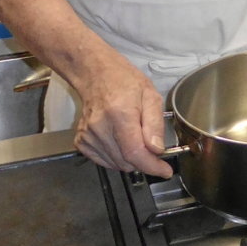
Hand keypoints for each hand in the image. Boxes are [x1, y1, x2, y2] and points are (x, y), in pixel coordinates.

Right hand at [71, 55, 172, 177]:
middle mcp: (100, 128)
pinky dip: (116, 157)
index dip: (151, 166)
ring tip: (134, 137)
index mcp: (119, 114)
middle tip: (152, 147)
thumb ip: (155, 124)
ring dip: (130, 159)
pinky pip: (104, 161)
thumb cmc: (125, 81)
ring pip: (116, 164)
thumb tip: (157, 150)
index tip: (165, 171)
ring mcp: (88, 136)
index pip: (134, 152)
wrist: (96, 74)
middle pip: (126, 162)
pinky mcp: (81, 141)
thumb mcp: (150, 95)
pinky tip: (120, 140)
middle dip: (144, 160)